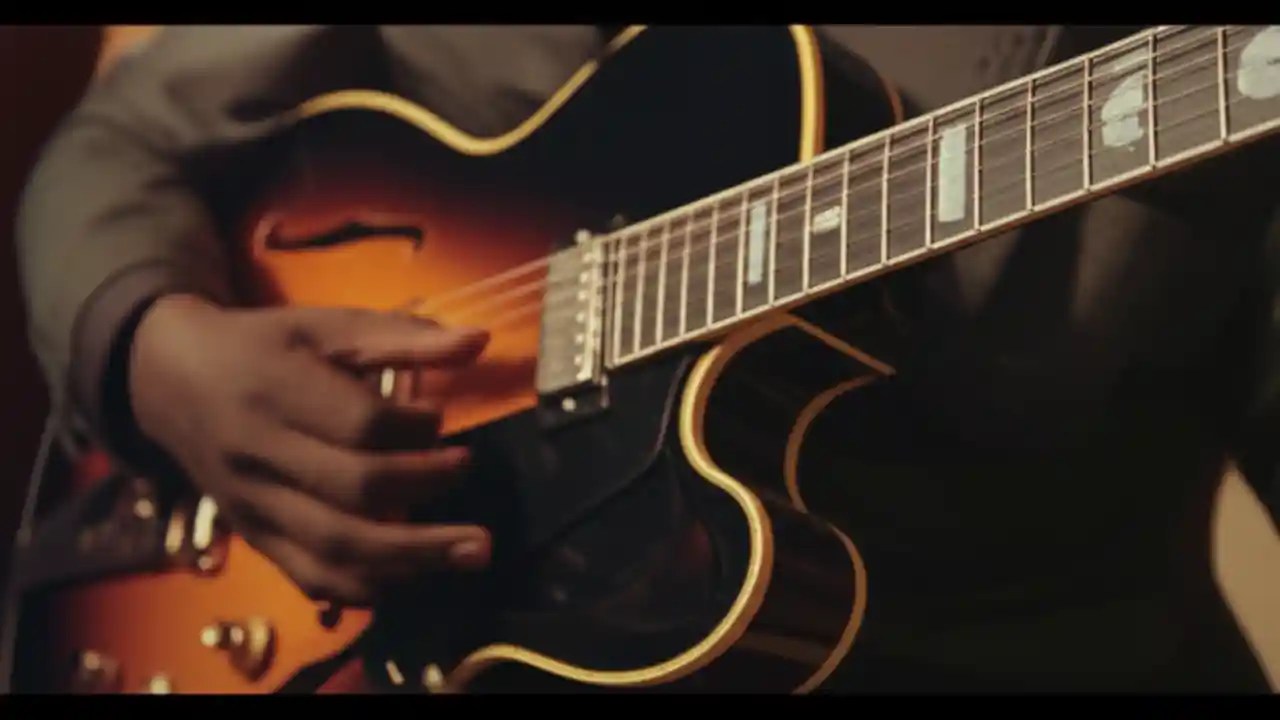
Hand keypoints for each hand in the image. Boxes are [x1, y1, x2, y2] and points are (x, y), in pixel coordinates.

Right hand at [127, 293, 491, 605]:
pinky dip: (366, 588)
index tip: (439, 419)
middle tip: (469, 472)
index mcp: (276, 391)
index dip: (414, 427)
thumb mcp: (326, 326)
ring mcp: (255, 506)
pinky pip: (312, 579)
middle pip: (355, 493)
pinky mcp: (256, 538)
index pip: (359, 425)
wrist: (171, 382)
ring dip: (414, 558)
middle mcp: (261, 456)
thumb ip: (403, 337)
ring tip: (473, 553)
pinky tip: (412, 580)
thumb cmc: (263, 348)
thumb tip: (480, 341)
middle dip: (427, 489)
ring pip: (337, 549)